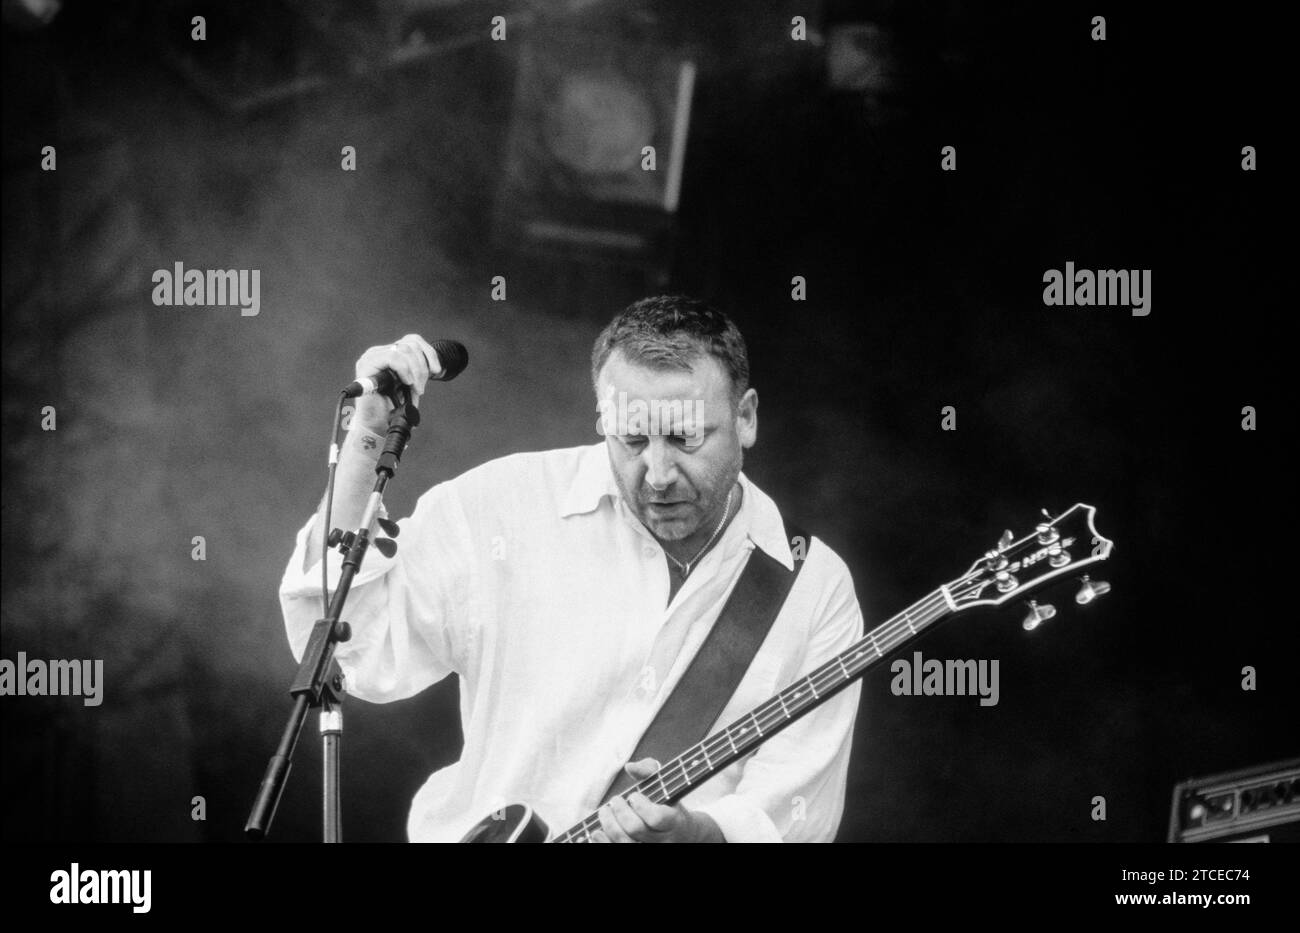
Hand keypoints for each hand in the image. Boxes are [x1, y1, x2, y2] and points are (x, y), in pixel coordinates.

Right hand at [351, 334, 443, 432]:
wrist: (377, 425)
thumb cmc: (392, 408)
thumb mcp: (410, 386)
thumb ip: (418, 371)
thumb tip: (435, 366)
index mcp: (389, 353)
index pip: (413, 340)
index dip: (429, 354)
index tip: (436, 371)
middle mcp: (379, 352)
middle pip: (411, 345)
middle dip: (422, 367)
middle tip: (420, 388)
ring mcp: (371, 357)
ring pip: (404, 350)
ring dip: (415, 372)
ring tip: (414, 389)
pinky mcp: (366, 365)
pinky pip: (392, 357)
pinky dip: (404, 370)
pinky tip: (406, 382)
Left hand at [591, 758, 724, 842]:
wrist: (682, 835)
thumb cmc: (668, 804)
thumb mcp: (666, 784)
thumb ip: (649, 771)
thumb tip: (629, 767)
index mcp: (673, 821)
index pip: (656, 817)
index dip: (641, 806)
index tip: (633, 796)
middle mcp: (662, 840)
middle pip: (636, 829)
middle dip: (620, 811)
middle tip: (615, 800)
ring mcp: (649, 848)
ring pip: (625, 843)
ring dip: (609, 825)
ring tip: (605, 811)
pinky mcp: (637, 852)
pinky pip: (615, 851)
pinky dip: (602, 842)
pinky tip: (595, 832)